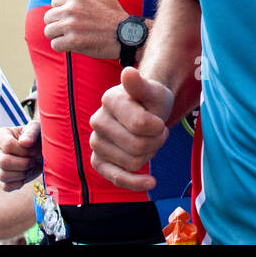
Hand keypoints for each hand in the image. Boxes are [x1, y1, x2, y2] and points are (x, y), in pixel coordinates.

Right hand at [0, 120, 42, 189]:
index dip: (24, 150)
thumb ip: (31, 132)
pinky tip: (26, 173)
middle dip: (24, 163)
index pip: (7, 145)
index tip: (34, 149)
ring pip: (4, 176)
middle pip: (4, 162)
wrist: (39, 151)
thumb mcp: (36, 129)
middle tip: (34, 159)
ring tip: (30, 165)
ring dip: (23, 173)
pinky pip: (6, 186)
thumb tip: (25, 143)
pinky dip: (19, 182)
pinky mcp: (0, 180)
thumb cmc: (36, 137)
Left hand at [44, 0, 125, 59]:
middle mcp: (71, 9)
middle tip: (70, 27)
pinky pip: (55, 44)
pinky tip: (72, 44)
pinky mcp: (73, 41)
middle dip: (57, 23)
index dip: (63, 9)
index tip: (73, 15)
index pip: (54, 2)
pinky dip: (62, 46)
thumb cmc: (114, 12)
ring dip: (58, 35)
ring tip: (70, 35)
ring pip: (49, 31)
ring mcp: (71, 26)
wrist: (125, 34)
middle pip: (48, 17)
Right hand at [89, 66, 173, 190]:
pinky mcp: (98, 161)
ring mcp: (96, 142)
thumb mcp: (154, 90)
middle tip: (157, 132)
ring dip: (148, 155)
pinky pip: (116, 179)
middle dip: (155, 142)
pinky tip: (150, 181)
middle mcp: (97, 121)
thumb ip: (141, 84)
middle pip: (138, 146)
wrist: (145, 112)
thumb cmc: (151, 101)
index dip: (158, 127)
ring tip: (147, 140)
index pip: (141, 124)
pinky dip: (135, 183)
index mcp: (109, 100)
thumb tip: (128, 72)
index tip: (159, 121)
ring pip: (133, 163)